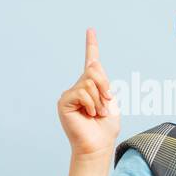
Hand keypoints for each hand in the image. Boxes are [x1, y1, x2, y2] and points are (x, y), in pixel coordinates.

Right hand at [58, 28, 119, 158]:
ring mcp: (70, 94)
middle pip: (94, 70)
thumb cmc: (106, 127)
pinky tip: (89, 114)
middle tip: (107, 103)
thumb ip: (103, 82)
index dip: (91, 46)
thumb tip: (93, 64)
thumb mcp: (110, 101)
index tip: (91, 30)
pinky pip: (82, 93)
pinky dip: (92, 104)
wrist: (99, 145)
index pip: (91, 63)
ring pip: (89, 82)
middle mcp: (79, 87)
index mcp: (92, 86)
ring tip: (98, 113)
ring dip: (100, 99)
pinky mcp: (64, 101)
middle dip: (105, 86)